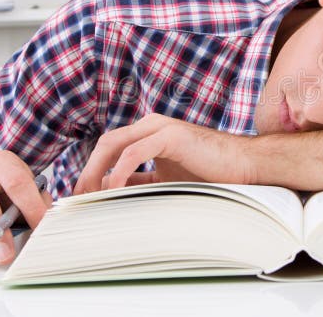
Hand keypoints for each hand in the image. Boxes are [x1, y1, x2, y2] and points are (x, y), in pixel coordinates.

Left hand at [73, 113, 255, 193]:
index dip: (92, 170)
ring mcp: (160, 128)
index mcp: (149, 134)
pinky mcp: (170, 136)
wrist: (244, 166)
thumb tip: (112, 194)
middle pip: (105, 144)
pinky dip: (119, 172)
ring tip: (89, 195)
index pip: (110, 149)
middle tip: (77, 197)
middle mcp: (151, 126)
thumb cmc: (211, 173)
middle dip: (88, 171)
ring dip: (97, 171)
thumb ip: (141, 182)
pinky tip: (114, 190)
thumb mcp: (167, 180)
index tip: (81, 195)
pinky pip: (134, 154)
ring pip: (114, 145)